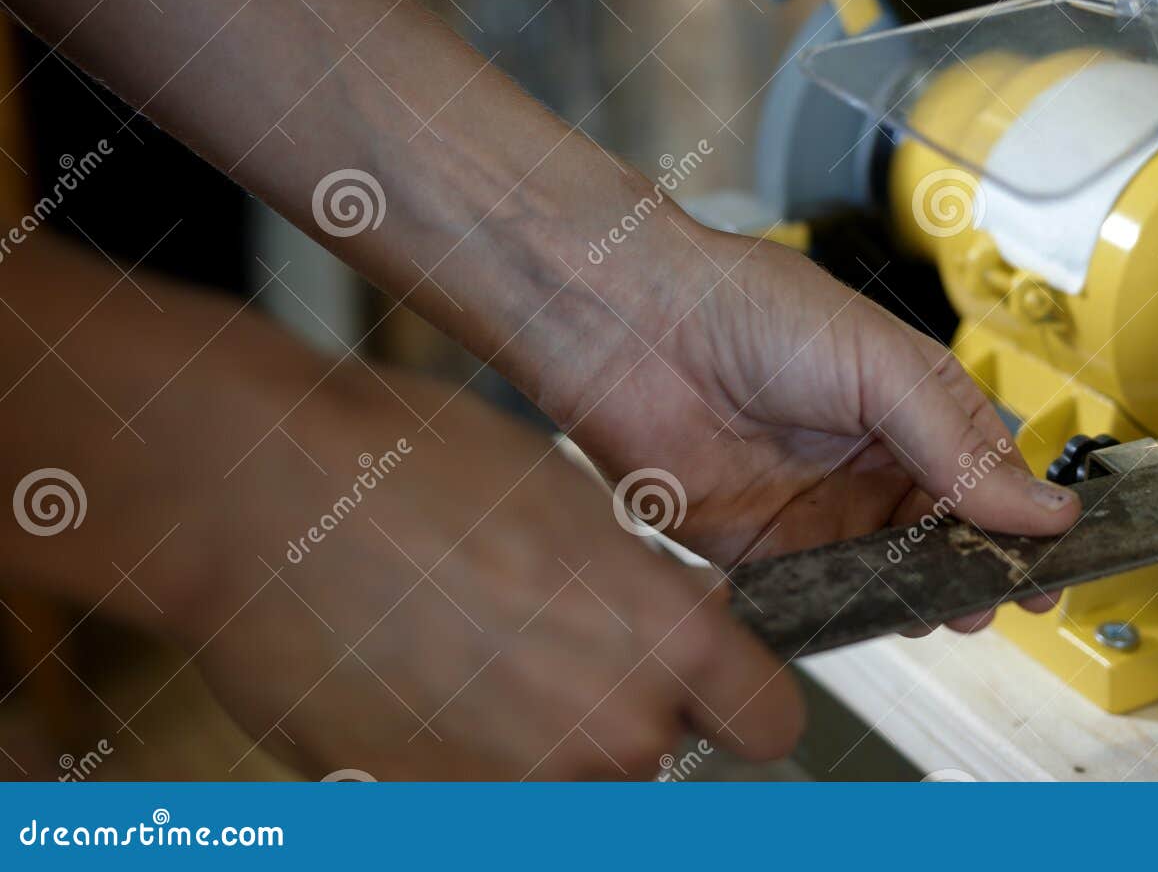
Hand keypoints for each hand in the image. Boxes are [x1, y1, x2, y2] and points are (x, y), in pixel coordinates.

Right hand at [174, 365, 802, 779]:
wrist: (260, 499)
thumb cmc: (407, 469)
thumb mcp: (569, 497)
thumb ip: (641, 587)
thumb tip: (678, 623)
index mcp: (666, 639)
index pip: (770, 722)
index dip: (740, 702)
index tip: (717, 692)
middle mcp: (613, 730)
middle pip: (660, 754)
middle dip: (618, 711)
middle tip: (543, 646)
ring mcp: (522, 789)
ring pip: (573, 785)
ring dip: (539, 743)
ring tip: (465, 660)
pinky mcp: (431, 816)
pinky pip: (481, 801)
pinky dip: (460, 762)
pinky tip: (413, 689)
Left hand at [560, 218, 1082, 630]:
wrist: (636, 328)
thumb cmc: (751, 311)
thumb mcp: (883, 365)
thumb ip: (959, 447)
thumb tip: (1047, 509)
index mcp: (910, 403)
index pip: (987, 475)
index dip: (1021, 521)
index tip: (1052, 562)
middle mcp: (868, 460)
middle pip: (945, 535)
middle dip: (978, 568)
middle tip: (1000, 595)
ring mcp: (816, 508)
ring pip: (890, 575)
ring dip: (921, 597)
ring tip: (946, 608)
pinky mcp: (760, 551)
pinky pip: (818, 597)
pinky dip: (849, 614)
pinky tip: (873, 618)